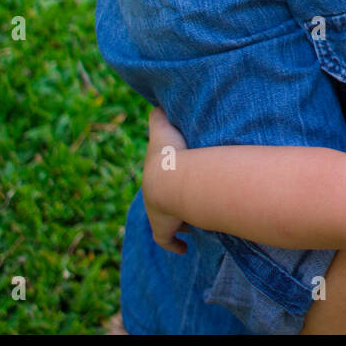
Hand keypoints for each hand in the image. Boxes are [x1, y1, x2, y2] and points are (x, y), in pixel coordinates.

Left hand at [142, 107, 188, 253]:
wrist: (169, 178)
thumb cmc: (171, 152)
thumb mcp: (163, 124)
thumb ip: (161, 111)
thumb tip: (159, 98)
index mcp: (154, 172)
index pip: (159, 174)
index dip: (167, 174)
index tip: (176, 174)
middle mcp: (152, 195)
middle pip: (162, 198)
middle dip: (172, 197)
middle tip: (187, 196)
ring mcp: (157, 214)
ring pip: (168, 219)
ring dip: (178, 219)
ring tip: (193, 217)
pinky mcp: (163, 229)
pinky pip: (167, 240)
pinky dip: (175, 244)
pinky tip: (184, 248)